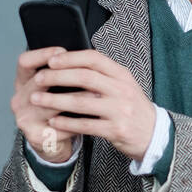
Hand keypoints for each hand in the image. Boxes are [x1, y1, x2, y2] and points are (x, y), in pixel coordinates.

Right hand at [11, 46, 84, 160]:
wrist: (51, 141)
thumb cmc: (57, 110)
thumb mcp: (55, 89)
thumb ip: (63, 74)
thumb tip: (85, 55)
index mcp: (23, 83)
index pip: (24, 62)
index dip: (42, 54)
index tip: (62, 50)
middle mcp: (19, 99)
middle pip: (38, 82)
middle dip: (65, 76)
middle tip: (88, 73)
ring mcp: (25, 118)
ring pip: (52, 106)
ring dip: (77, 99)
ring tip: (96, 95)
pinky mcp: (36, 136)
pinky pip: (60, 127)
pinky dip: (77, 122)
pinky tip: (92, 118)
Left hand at [28, 49, 157, 163]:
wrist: (154, 134)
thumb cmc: (132, 108)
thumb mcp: (124, 85)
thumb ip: (103, 75)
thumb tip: (70, 62)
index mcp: (122, 75)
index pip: (94, 59)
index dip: (70, 58)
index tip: (51, 60)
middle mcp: (122, 90)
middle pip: (84, 78)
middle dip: (57, 77)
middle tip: (38, 79)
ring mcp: (120, 110)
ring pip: (81, 102)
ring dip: (55, 100)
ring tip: (37, 99)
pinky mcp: (116, 130)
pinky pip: (86, 125)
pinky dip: (67, 123)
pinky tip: (53, 122)